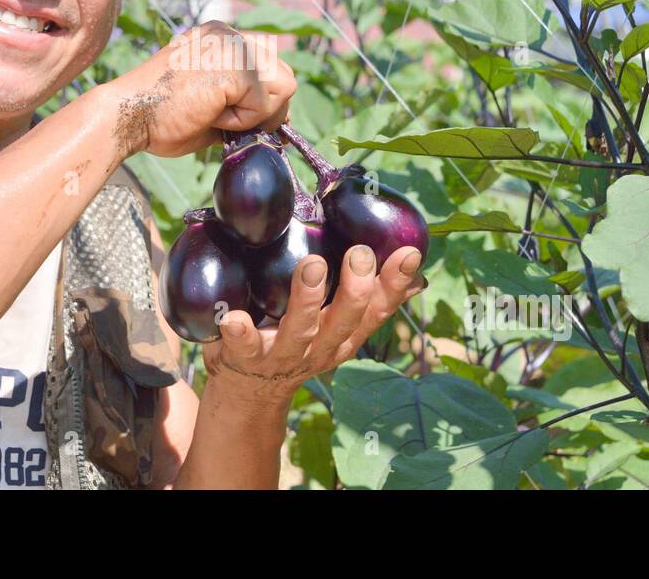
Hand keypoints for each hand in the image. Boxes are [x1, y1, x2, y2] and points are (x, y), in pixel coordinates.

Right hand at [107, 21, 295, 158]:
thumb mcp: (210, 102)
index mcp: (220, 38)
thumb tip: (281, 118)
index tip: (235, 118)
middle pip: (283, 74)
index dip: (262, 100)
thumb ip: (243, 102)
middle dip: (266, 108)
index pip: (268, 67)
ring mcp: (233, 46)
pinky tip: (210, 115)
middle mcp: (229, 34)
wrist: (126, 115)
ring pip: (283, 86)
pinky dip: (244, 120)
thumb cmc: (159, 117)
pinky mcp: (235, 66)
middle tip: (227, 122)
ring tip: (216, 115)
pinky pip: (265, 102)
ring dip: (256, 113)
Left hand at [202, 243, 427, 404]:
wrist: (250, 395)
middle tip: (359, 255)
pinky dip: (240, 333)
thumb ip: (368, 301)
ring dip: (307, 300)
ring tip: (312, 266)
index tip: (408, 254)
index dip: (394, 285)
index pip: (377, 310)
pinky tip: (234, 318)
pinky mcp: (246, 359)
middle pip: (344, 323)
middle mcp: (319, 348)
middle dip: (355, 291)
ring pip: (299, 331)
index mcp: (344, 336)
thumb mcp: (337, 327)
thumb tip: (415, 270)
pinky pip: (244, 347)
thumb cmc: (296, 342)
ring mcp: (282, 356)